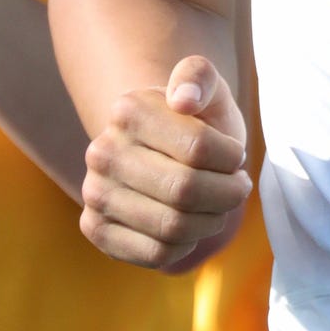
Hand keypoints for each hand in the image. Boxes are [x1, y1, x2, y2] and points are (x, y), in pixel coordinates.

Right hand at [80, 56, 251, 273]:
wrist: (160, 150)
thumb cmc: (194, 121)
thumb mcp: (207, 87)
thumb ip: (199, 77)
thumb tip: (183, 99)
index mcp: (128, 110)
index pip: (199, 149)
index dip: (232, 159)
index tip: (235, 156)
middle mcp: (102, 152)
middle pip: (186, 191)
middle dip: (227, 194)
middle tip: (236, 188)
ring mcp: (94, 193)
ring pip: (173, 227)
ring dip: (210, 222)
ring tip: (215, 206)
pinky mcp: (95, 229)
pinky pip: (156, 253)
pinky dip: (185, 245)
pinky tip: (188, 226)